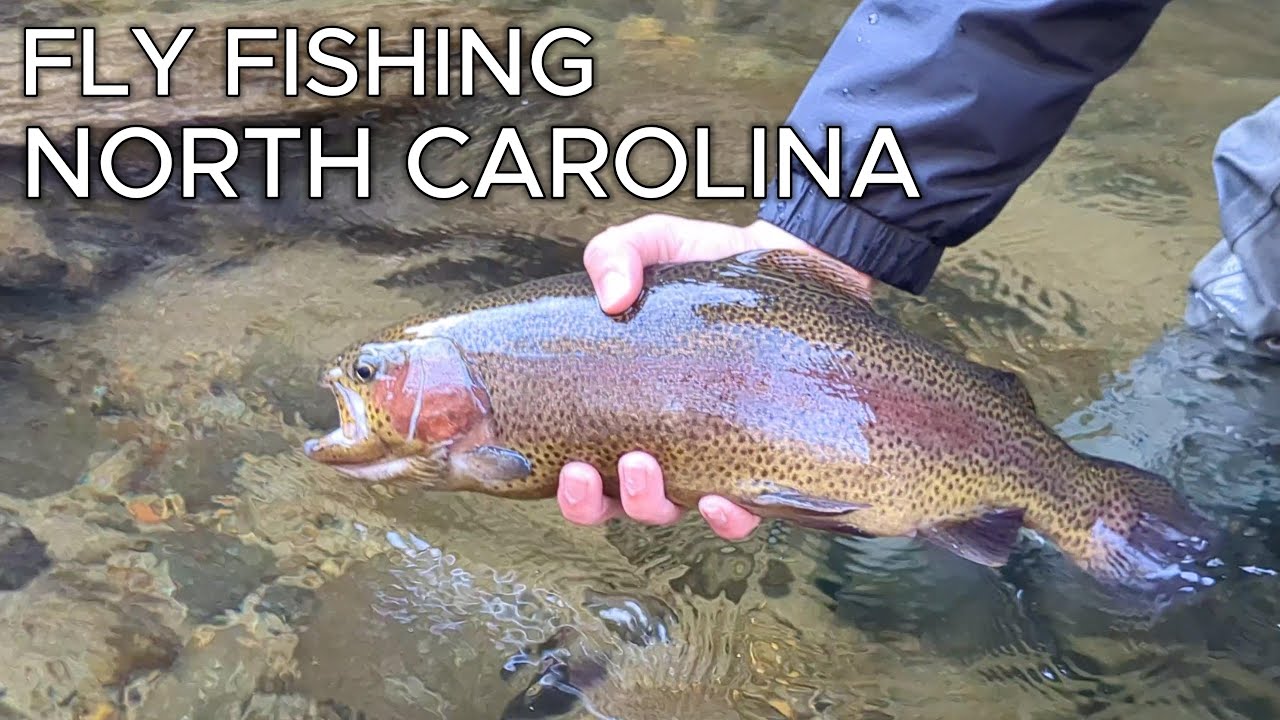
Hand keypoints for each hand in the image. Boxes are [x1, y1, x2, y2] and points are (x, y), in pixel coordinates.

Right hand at [555, 213, 872, 539]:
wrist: (796, 260)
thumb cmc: (714, 264)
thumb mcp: (657, 242)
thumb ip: (617, 253)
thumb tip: (612, 297)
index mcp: (629, 409)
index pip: (588, 472)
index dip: (572, 491)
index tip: (567, 466)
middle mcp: (667, 445)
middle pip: (621, 505)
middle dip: (598, 503)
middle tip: (591, 469)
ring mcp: (717, 454)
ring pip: (676, 513)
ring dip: (651, 504)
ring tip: (645, 466)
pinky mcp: (769, 455)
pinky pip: (749, 511)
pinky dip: (730, 519)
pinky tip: (724, 499)